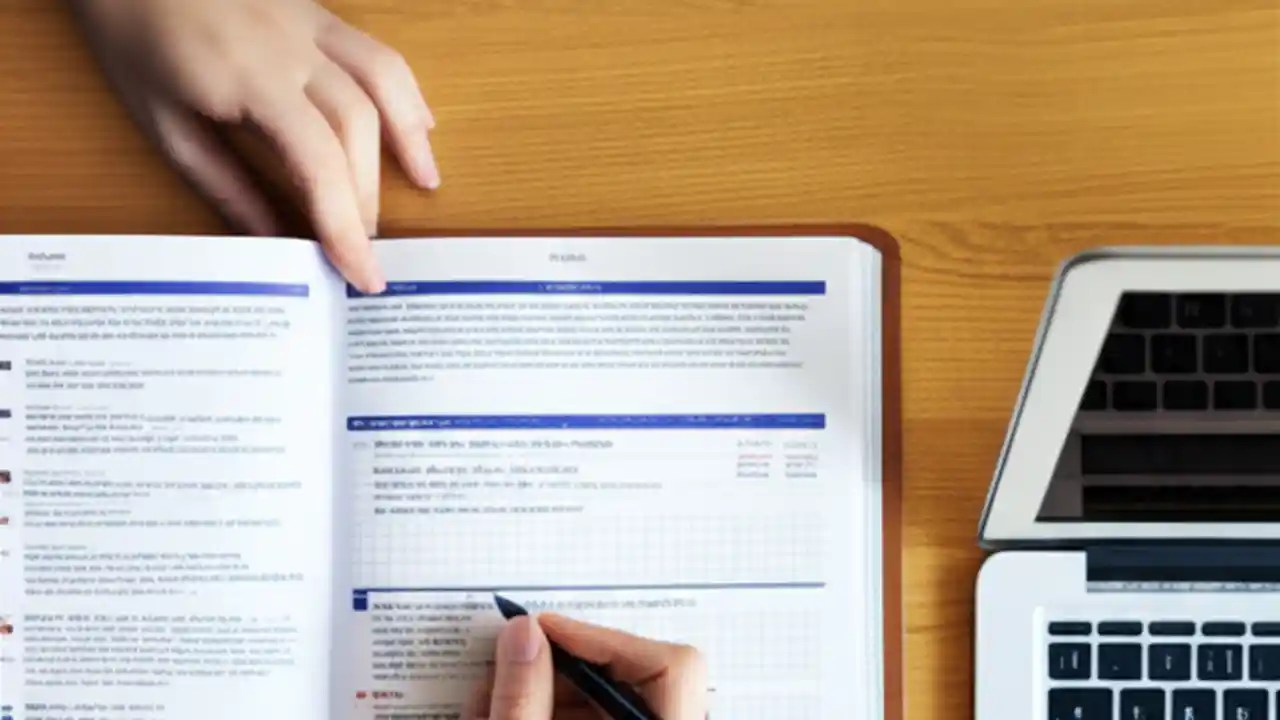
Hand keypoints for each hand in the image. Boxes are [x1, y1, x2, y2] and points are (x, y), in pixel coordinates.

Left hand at [68, 0, 441, 292]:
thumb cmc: (130, 36)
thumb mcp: (162, 122)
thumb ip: (223, 183)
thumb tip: (275, 241)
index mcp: (249, 79)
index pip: (319, 162)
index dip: (345, 224)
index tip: (362, 273)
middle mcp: (292, 47)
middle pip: (357, 127)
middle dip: (368, 196)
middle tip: (366, 246)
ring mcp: (309, 22)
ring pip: (383, 80)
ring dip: (409, 138)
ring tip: (426, 183)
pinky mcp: (314, 11)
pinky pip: (375, 50)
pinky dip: (404, 92)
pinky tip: (418, 122)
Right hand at [467, 614, 707, 719]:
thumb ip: (522, 701)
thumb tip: (522, 636)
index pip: (671, 667)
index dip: (605, 639)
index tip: (546, 629)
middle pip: (633, 681)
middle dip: (561, 668)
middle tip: (508, 662)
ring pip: (607, 705)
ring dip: (546, 695)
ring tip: (489, 700)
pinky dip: (548, 716)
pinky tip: (500, 714)